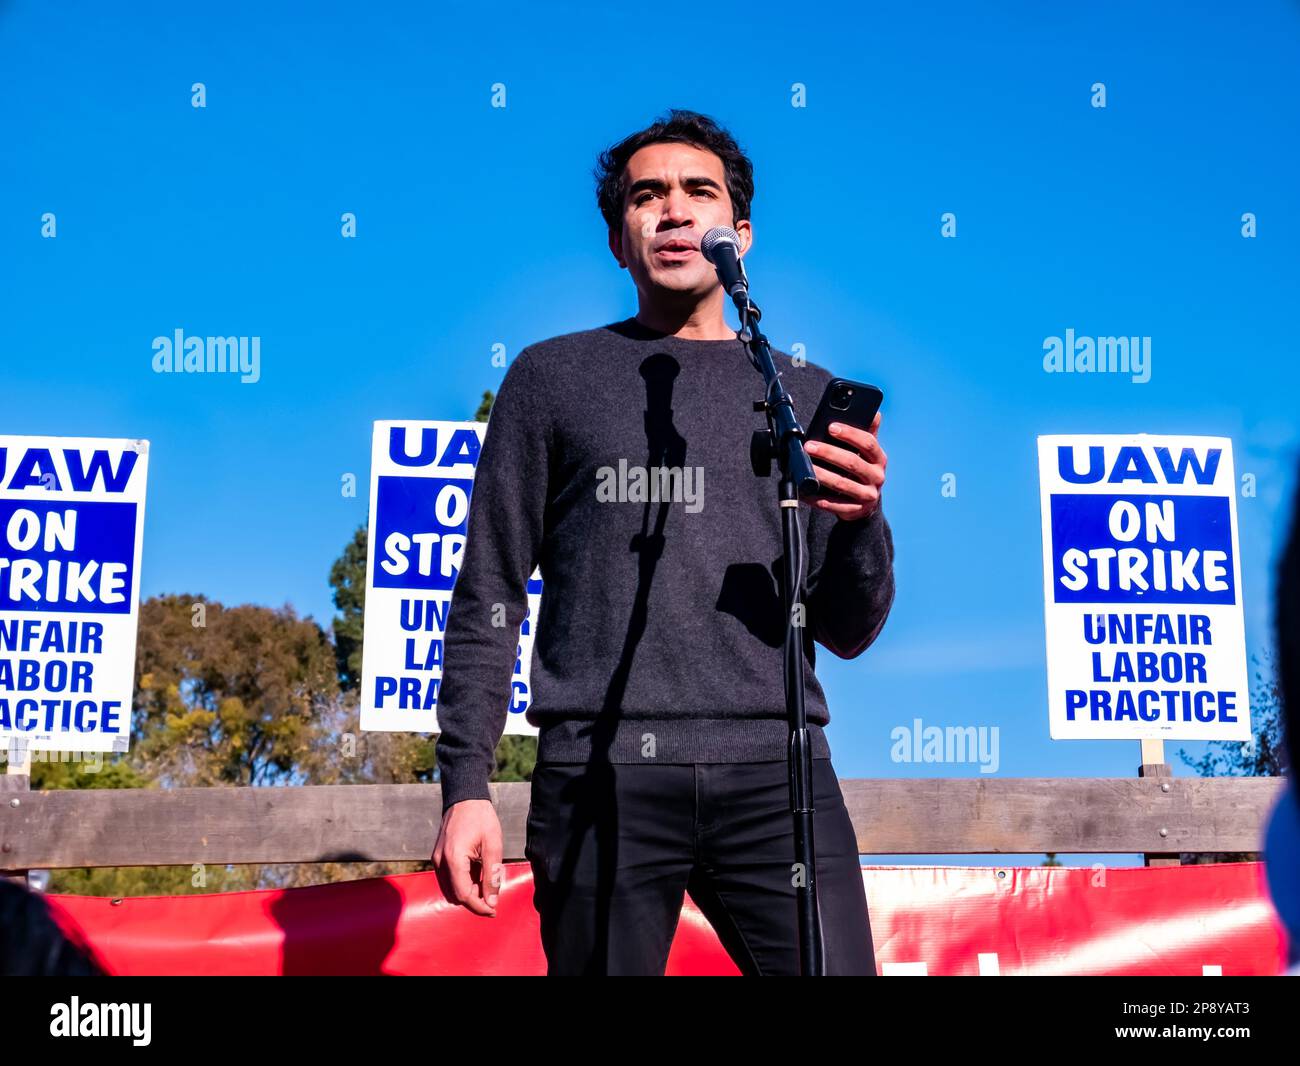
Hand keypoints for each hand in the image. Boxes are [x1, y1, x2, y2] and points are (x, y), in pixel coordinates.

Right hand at [432, 798, 502, 916]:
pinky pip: (448, 879)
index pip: (464, 895)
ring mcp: (436, 860)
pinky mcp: (438, 857)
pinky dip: (462, 882)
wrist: (465, 798)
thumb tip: (492, 901)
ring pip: (450, 890)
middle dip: (474, 900)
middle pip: (455, 896)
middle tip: (493, 893)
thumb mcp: (493, 845)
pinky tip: (477, 872)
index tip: (494, 910)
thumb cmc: (481, 818)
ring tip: (486, 879)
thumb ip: (492, 875)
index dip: (479, 906)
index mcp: (454, 859)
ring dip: (468, 892)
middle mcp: (440, 862)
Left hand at [804, 411, 886, 520]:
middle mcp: (877, 476)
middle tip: (809, 446)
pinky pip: (836, 505)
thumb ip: (868, 432)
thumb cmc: (861, 469)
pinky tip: (807, 491)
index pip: (867, 443)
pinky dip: (819, 498)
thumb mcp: (867, 452)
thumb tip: (875, 413)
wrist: (866, 502)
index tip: (831, 427)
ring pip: (842, 484)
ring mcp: (868, 495)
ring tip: (806, 467)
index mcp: (879, 458)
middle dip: (829, 453)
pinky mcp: (857, 510)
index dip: (849, 434)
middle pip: (852, 463)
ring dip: (822, 475)